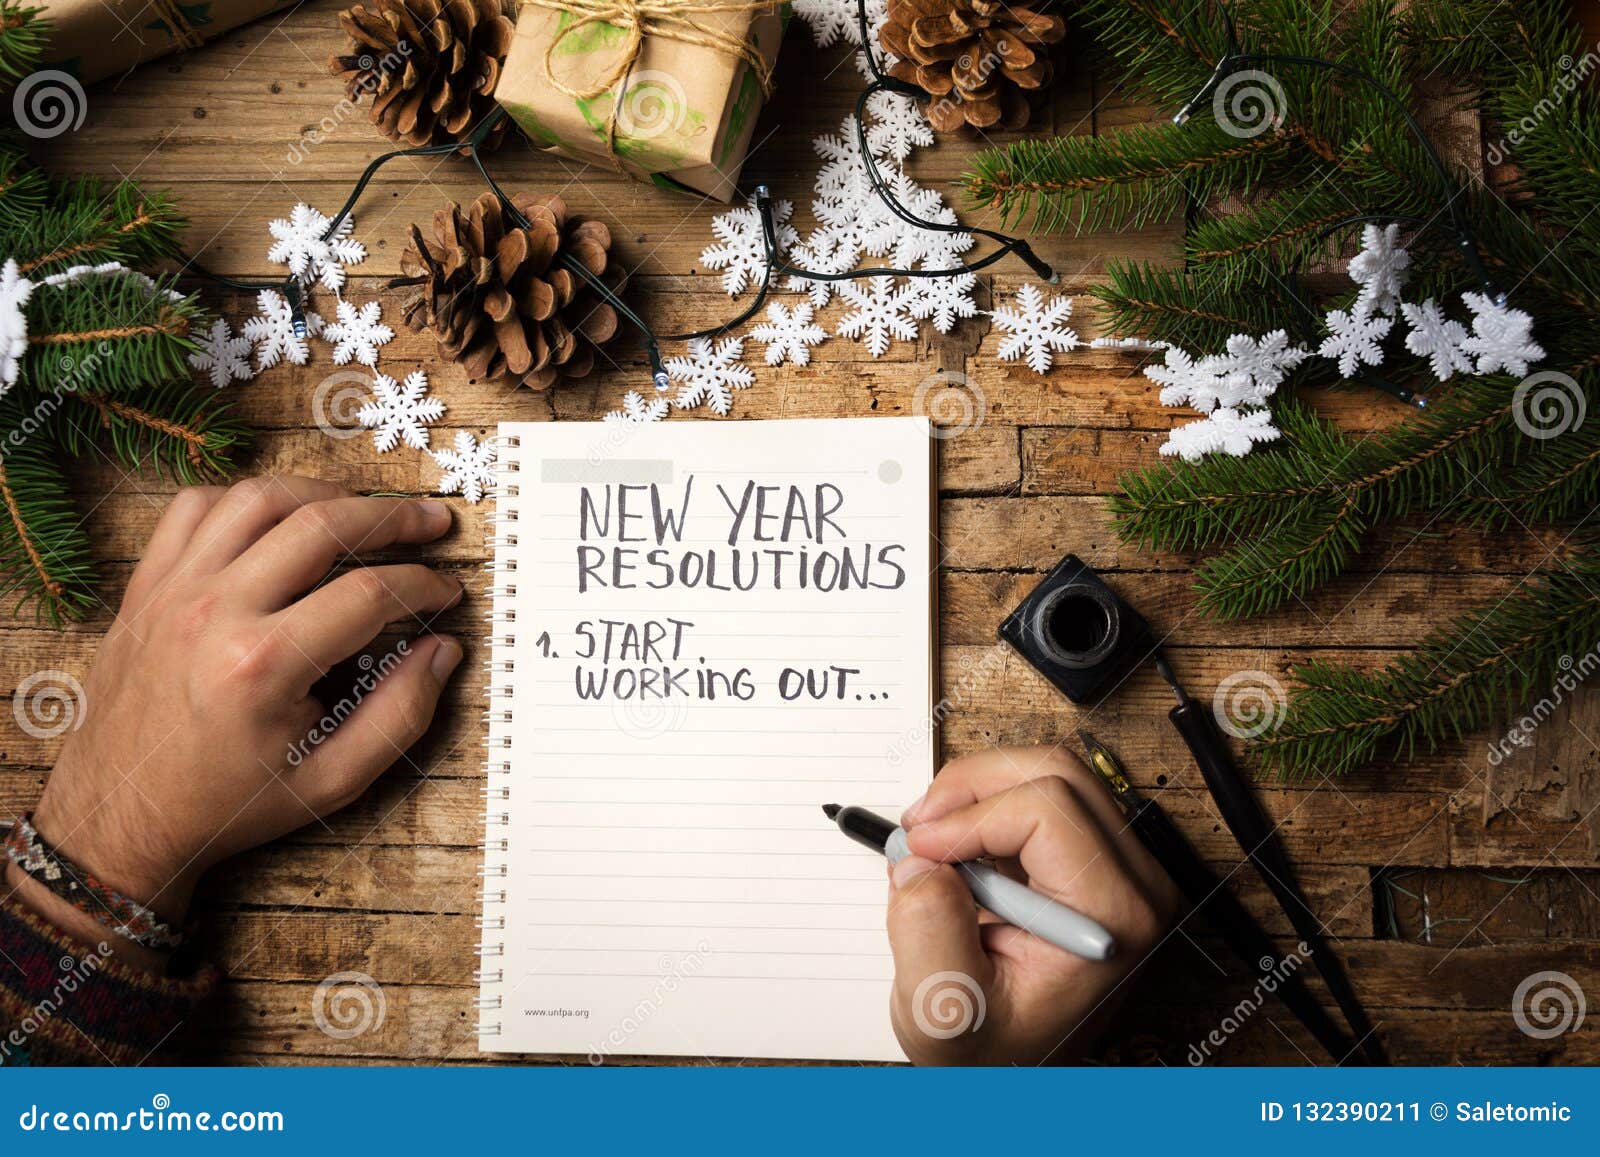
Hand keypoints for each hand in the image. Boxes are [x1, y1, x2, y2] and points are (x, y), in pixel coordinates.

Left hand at [15, 477, 464, 958]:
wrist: (122, 818)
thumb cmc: (227, 804)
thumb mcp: (332, 780)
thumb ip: (400, 715)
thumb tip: (442, 651)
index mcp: (263, 665)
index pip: (369, 593)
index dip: (423, 585)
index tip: (447, 591)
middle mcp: (214, 612)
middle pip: (321, 525)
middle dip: (392, 517)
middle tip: (431, 522)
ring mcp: (173, 591)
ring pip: (259, 499)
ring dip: (323, 493)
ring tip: (362, 510)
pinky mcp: (146, 586)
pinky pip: (195, 508)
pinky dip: (245, 500)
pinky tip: (280, 521)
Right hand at [886, 746, 1178, 1063]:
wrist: (1013, 1063)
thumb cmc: (990, 1049)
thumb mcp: (945, 1011)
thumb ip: (929, 933)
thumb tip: (921, 858)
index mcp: (1113, 916)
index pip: (1047, 809)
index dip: (969, 817)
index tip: (918, 848)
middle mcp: (1134, 883)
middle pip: (1054, 773)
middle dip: (970, 790)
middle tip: (917, 830)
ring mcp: (1120, 865)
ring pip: (1048, 771)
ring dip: (974, 795)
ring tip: (931, 843)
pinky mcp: (1094, 856)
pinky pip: (1040, 794)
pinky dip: (984, 807)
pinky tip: (955, 853)